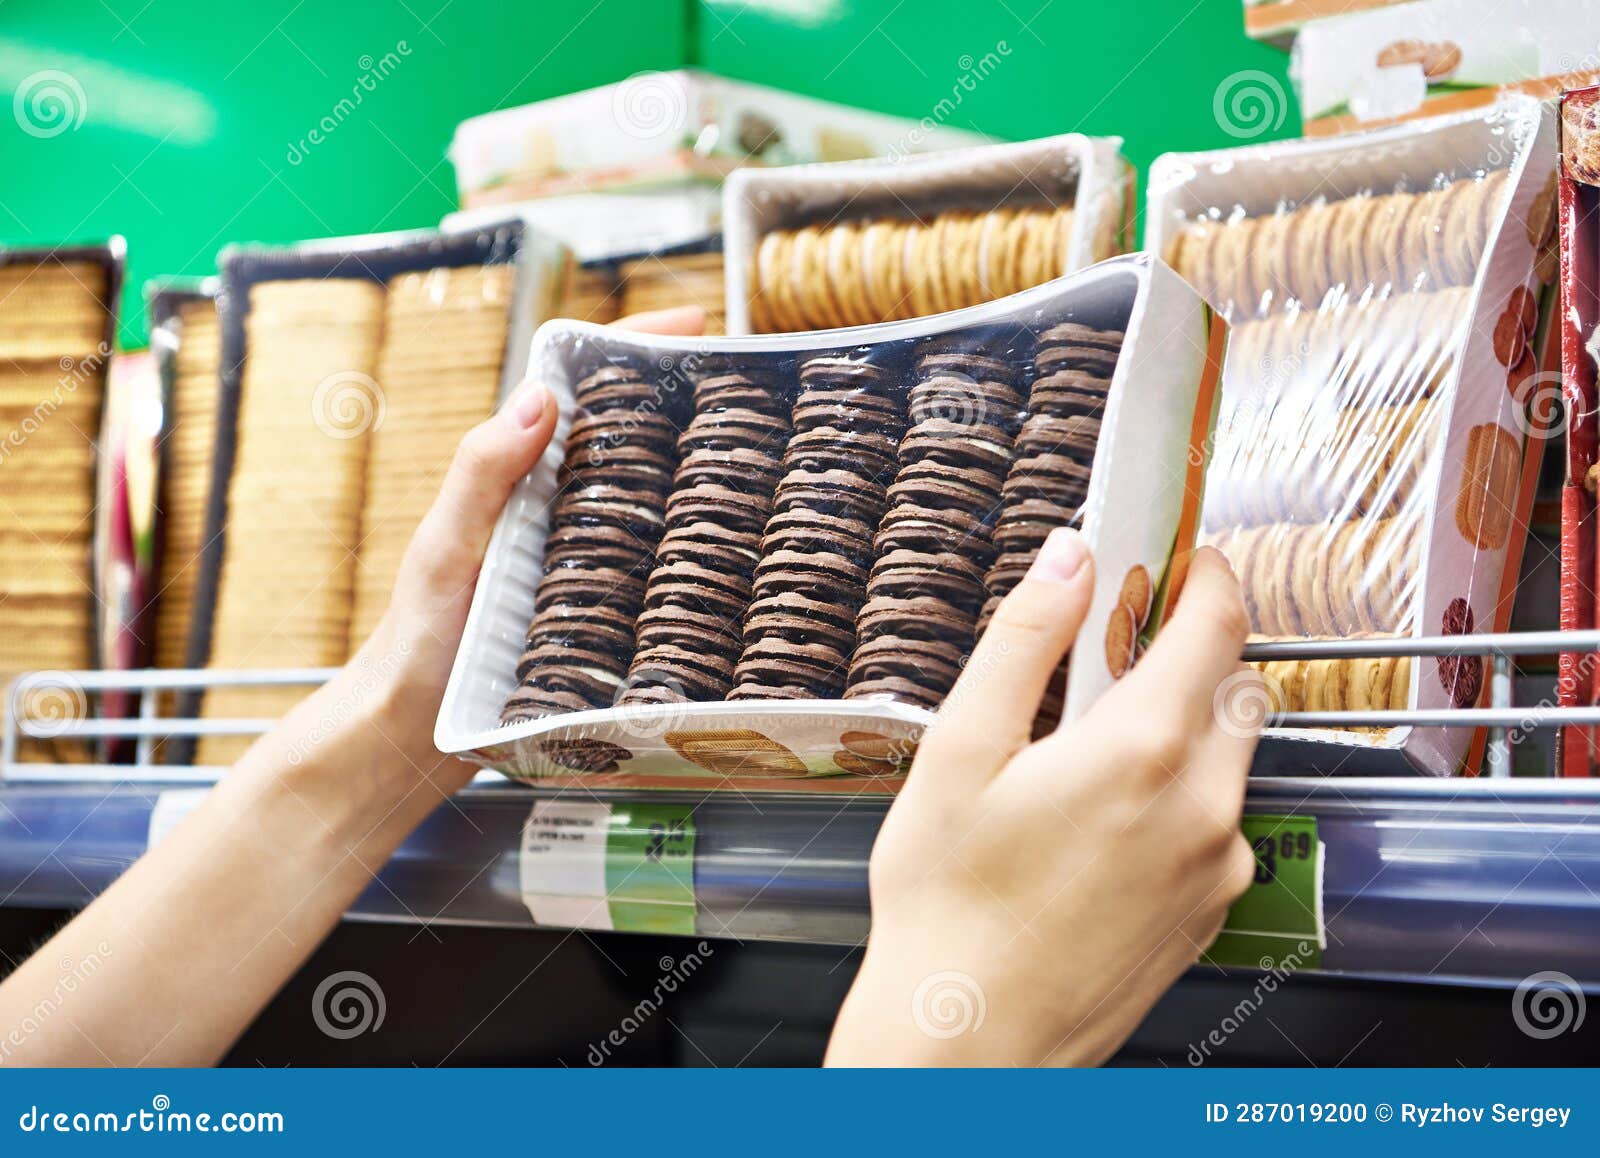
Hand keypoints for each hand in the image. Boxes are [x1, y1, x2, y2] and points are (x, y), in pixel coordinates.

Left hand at [243, 305, 708, 801]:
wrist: (411, 738)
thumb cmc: (419, 647)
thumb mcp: (445, 552)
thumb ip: (482, 474)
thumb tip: (539, 396)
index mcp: (510, 477)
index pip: (572, 386)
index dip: (630, 344)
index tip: (694, 324)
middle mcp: (547, 507)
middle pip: (621, 432)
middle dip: (681, 397)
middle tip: (749, 387)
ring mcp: (574, 554)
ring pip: (643, 492)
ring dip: (694, 464)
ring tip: (757, 453)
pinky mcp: (594, 604)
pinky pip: (648, 557)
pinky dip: (689, 537)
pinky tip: (728, 545)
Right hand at [826, 531, 1261, 1066]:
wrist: (970, 1037)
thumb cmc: (948, 905)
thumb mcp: (960, 750)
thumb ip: (1024, 640)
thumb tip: (1069, 558)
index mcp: (1142, 751)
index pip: (1217, 624)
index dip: (1207, 576)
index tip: (1186, 559)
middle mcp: (1202, 807)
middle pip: (1240, 686)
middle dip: (1198, 648)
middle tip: (1124, 650)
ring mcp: (1217, 865)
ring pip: (1235, 755)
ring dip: (1190, 723)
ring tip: (1097, 748)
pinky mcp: (1211, 909)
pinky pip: (1223, 821)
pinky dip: (1186, 792)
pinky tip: (1106, 819)